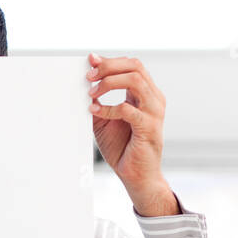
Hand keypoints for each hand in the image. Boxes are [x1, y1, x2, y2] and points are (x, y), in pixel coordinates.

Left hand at [87, 52, 173, 211]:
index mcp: (145, 94)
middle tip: (88, 77)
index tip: (90, 61)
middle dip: (108, 67)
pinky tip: (95, 112)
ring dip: (109, 83)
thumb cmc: (123, 149)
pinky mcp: (149, 127)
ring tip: (91, 94)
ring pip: (135, 81)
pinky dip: (108, 108)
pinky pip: (128, 109)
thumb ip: (98, 102)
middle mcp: (153, 99)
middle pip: (135, 66)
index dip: (110, 61)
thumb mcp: (104, 121)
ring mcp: (154, 112)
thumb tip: (83, 85)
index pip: (132, 65)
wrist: (136, 176)